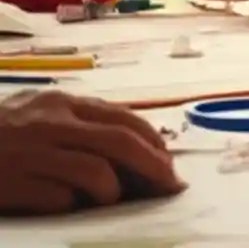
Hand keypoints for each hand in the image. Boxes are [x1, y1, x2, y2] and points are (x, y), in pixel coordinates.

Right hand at [0, 90, 184, 215]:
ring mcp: (29, 152)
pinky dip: (70, 205)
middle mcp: (49, 122)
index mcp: (61, 104)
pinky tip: (65, 207)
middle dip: (154, 167)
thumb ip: (78, 127)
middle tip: (170, 187)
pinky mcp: (9, 182)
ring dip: (113, 191)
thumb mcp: (38, 118)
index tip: (169, 164)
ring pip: (97, 172)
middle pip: (121, 142)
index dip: (155, 143)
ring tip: (109, 200)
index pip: (125, 119)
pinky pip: (59, 199)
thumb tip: (132, 155)